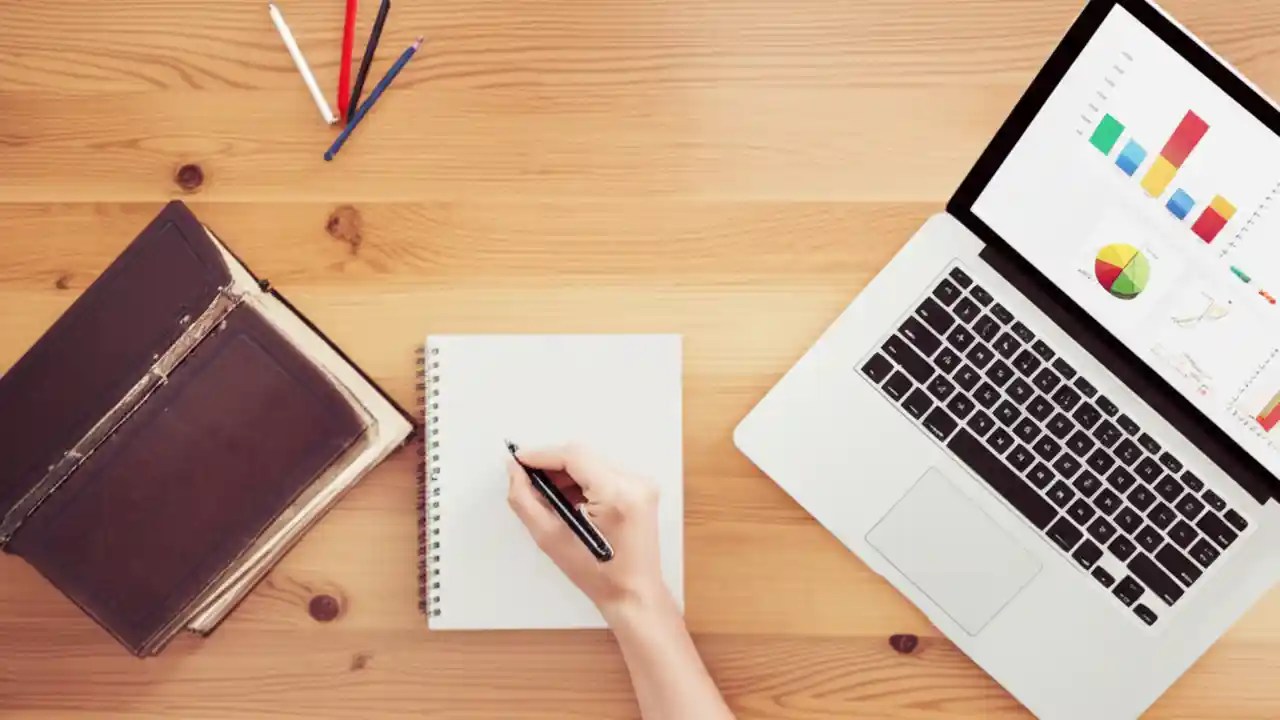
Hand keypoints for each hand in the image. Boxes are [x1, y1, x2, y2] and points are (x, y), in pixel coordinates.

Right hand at [506, 444, 669, 617]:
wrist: (633, 594)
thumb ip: (525, 500)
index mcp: (616, 494)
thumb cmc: (597, 576)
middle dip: (552, 465)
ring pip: (592, 463)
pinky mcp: (641, 490)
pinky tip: (569, 501)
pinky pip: (604, 473)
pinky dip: (583, 481)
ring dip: (567, 474)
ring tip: (548, 497)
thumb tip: (514, 471)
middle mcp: (634, 483)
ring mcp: (642, 485)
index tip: (518, 460)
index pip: (573, 456)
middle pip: (583, 456)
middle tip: (527, 480)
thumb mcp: (551, 539)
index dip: (541, 455)